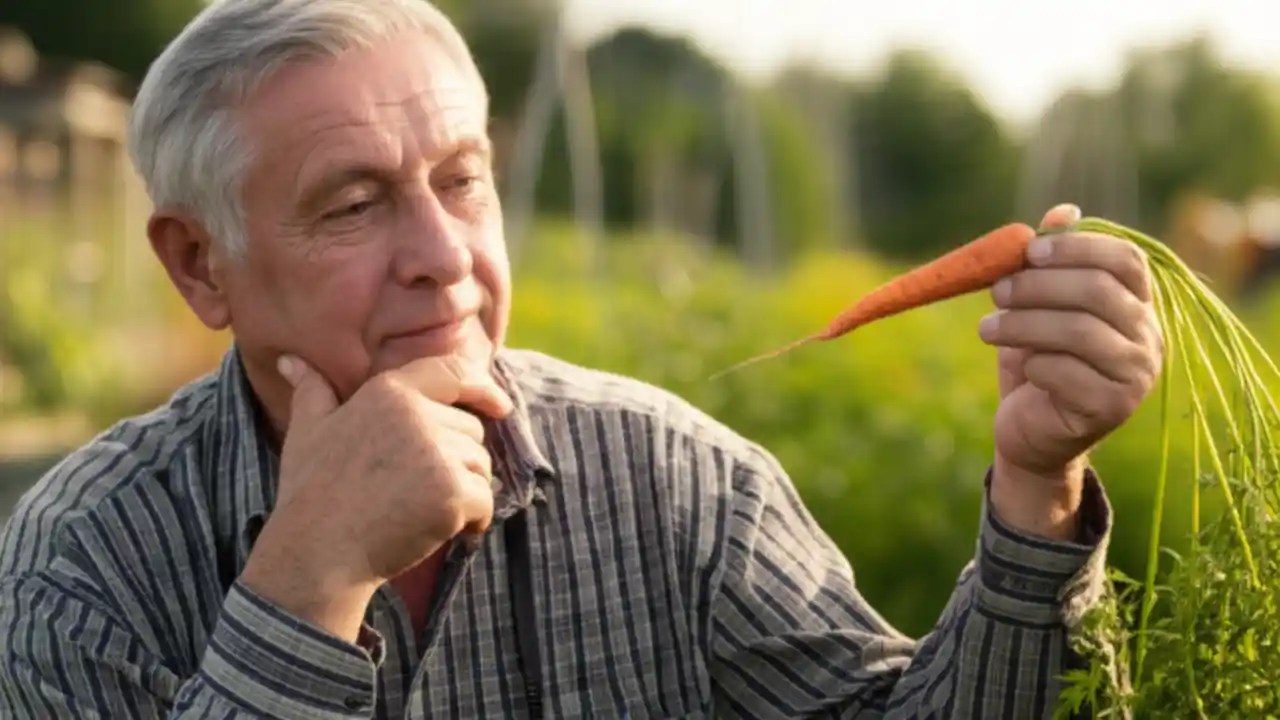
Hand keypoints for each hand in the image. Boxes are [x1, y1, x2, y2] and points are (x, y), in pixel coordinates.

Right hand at [239, 353, 512, 640]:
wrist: (316, 553)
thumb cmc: (311, 493)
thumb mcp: (307, 432)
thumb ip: (313, 392)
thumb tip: (291, 360)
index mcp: (388, 392)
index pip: (452, 372)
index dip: (482, 387)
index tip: (499, 405)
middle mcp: (417, 414)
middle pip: (471, 430)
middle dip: (457, 460)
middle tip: (414, 491)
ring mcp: (437, 453)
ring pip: (481, 467)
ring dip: (464, 492)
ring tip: (419, 511)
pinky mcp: (451, 492)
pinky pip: (485, 502)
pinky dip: (471, 522)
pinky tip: (438, 532)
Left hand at [979, 204, 1162, 537]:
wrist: (1030, 431)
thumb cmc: (1036, 360)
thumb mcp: (1038, 307)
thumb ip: (1050, 262)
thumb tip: (1062, 211)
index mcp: (1137, 304)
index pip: (1125, 261)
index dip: (1077, 248)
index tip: (1029, 251)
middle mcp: (1148, 338)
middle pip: (1098, 292)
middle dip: (1038, 286)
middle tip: (996, 291)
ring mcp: (1135, 376)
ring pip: (1078, 332)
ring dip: (1023, 324)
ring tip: (987, 328)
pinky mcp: (1109, 409)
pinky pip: (1064, 372)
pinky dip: (1033, 363)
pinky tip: (1020, 367)